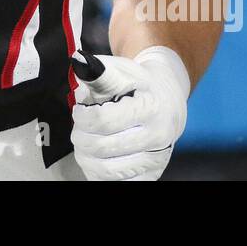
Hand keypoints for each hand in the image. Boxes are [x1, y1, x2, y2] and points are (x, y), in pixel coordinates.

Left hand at [70, 48, 188, 180]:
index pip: (104, 120)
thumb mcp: (121, 70)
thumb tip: (78, 62)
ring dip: (85, 156)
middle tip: (80, 127)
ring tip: (86, 141)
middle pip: (101, 147)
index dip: (82, 117)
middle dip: (80, 136)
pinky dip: (98, 172)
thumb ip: (97, 70)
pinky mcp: (152, 174)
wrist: (168, 100)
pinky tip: (97, 157)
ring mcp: (156, 159)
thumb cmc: (139, 84)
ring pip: (106, 171)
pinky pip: (116, 183)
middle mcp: (158, 136)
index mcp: (151, 107)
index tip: (79, 110)